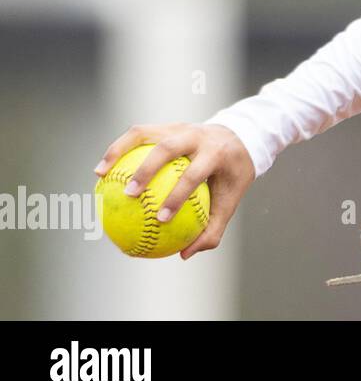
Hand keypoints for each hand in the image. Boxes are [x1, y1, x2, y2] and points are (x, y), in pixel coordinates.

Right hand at [93, 122, 255, 259]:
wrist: (239, 138)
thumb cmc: (230, 176)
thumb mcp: (231, 199)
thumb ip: (212, 228)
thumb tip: (185, 254)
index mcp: (217, 153)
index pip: (194, 174)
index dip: (177, 195)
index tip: (161, 218)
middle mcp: (197, 136)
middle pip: (168, 147)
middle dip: (146, 170)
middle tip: (129, 195)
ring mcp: (180, 127)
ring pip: (145, 133)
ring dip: (119, 151)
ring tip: (100, 174)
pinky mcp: (166, 125)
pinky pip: (138, 135)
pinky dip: (117, 149)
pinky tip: (102, 170)